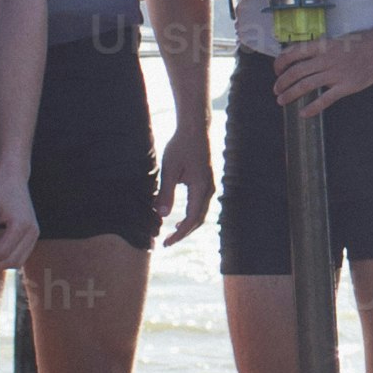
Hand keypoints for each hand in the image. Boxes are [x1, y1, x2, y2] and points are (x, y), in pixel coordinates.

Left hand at [0, 168, 40, 275]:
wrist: (14, 179)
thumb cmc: (0, 190)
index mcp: (21, 225)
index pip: (2, 252)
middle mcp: (32, 232)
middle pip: (11, 260)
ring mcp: (34, 234)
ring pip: (18, 261)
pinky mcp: (33, 235)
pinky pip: (21, 255)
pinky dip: (7, 260)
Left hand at [156, 119, 215, 245]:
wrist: (195, 129)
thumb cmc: (180, 147)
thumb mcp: (169, 169)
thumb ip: (166, 193)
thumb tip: (163, 215)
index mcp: (201, 188)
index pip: (192, 219)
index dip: (179, 234)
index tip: (167, 243)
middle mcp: (208, 189)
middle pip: (199, 220)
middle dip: (184, 233)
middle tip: (168, 242)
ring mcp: (209, 185)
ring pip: (201, 213)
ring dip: (188, 225)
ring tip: (173, 232)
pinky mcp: (206, 182)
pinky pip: (201, 205)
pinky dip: (192, 215)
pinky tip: (181, 217)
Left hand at [270, 29, 372, 114]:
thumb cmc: (358, 43)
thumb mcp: (335, 39)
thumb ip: (319, 48)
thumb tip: (300, 57)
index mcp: (322, 46)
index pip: (293, 53)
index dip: (280, 63)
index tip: (276, 71)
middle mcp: (325, 59)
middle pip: (296, 72)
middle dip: (282, 83)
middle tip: (276, 90)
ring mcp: (335, 74)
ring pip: (306, 85)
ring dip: (291, 94)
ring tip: (282, 101)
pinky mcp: (346, 86)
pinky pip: (325, 99)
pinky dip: (312, 108)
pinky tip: (303, 113)